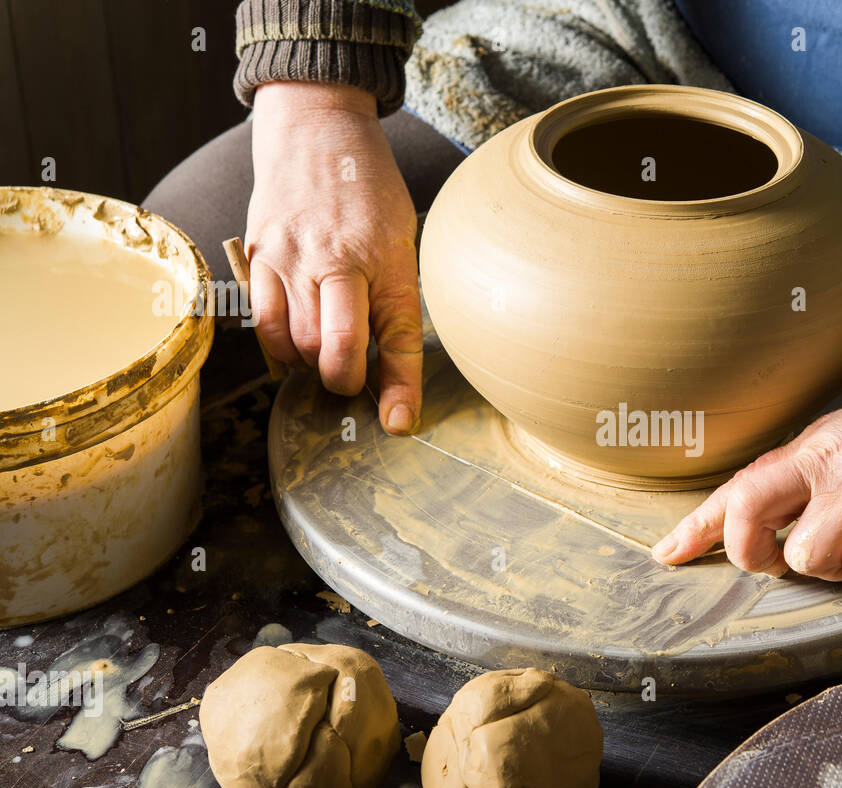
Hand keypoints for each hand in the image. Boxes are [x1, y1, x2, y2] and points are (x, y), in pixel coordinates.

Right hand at [246, 81, 421, 433]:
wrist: (315, 129)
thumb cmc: (368, 190)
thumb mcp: (402, 242)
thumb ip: (394, 303)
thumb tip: (389, 371)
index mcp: (388, 260)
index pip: (396, 340)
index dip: (399, 390)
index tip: (398, 423)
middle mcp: (338, 262)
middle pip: (335, 350)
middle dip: (344, 381)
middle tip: (352, 379)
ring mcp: (293, 259)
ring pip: (294, 345)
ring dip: (311, 365)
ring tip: (324, 354)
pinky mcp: (259, 256)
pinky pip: (261, 324)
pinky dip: (278, 347)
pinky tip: (293, 340)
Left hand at [652, 324, 841, 584]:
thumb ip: (823, 473)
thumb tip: (797, 522)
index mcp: (814, 444)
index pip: (739, 486)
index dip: (699, 525)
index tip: (667, 553)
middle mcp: (827, 463)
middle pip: (750, 523)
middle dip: (756, 556)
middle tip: (787, 560)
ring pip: (812, 561)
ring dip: (840, 566)